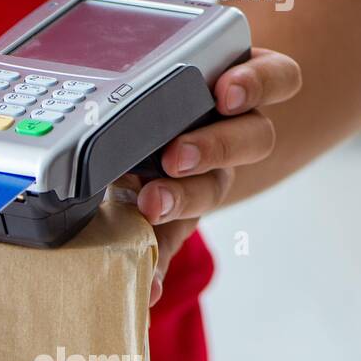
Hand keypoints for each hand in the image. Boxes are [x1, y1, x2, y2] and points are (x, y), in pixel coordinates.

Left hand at [122, 48, 300, 304]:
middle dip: (213, 147)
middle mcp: (233, 132)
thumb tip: (84, 83)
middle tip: (175, 155)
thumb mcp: (152, 77)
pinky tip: (148, 283)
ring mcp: (210, 177)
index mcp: (236, 87)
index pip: (275, 78)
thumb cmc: (155, 94)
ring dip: (184, 198)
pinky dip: (159, 262)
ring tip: (151, 205)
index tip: (225, 92)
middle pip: (250, 139)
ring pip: (215, 188)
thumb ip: (139, 79)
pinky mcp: (182, 216)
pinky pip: (176, 240)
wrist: (142, 134)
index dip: (256, 84)